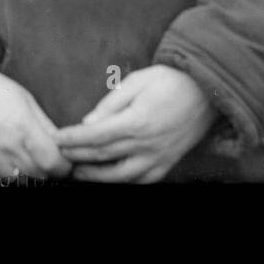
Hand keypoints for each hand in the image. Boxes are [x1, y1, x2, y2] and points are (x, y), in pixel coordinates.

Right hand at [0, 57, 72, 179]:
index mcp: (23, 127)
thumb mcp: (25, 99)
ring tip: (30, 158)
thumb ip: (45, 125)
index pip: (54, 163)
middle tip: (49, 158)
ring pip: (23, 183)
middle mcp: (8, 146)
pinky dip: (12, 176)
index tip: (65, 160)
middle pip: (41, 175)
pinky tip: (12, 161)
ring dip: (31, 174)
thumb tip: (63, 145)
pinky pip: (2, 182)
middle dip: (50, 170)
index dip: (64, 165)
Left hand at [54, 65, 218, 182]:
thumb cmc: (169, 81)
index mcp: (136, 122)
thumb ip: (110, 104)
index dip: (72, 139)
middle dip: (77, 156)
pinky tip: (109, 177)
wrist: (206, 91)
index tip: (56, 139)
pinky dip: (122, 182)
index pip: (95, 136)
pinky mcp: (167, 164)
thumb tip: (87, 123)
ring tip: (77, 171)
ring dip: (95, 176)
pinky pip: (141, 181)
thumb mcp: (137, 82)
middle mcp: (146, 145)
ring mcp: (158, 158)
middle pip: (102, 156)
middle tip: (59, 154)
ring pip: (120, 176)